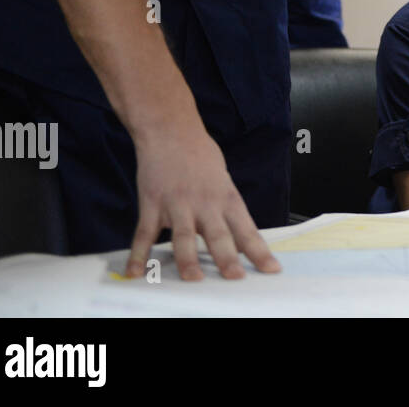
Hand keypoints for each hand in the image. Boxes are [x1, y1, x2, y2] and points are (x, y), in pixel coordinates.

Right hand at [126, 122, 280, 279]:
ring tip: (193, 279)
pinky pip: (145, 233)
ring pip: (184, 236)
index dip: (259, 252)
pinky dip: (140, 254)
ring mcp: (177, 204)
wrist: (171, 130)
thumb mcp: (223, 179)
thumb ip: (226, 208)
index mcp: (227, 197)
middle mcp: (205, 203)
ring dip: (188, 259)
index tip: (271, 270)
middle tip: (235, 278)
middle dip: (228, 259)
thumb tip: (236, 236)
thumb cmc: (199, 154)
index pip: (247, 230)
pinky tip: (137, 272)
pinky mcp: (153, 203)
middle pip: (219, 235)